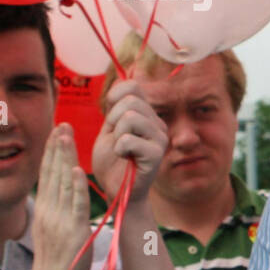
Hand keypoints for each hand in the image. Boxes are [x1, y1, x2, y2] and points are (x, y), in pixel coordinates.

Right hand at [29, 124, 92, 269]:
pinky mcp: (74, 231)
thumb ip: (57, 210)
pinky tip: (76, 170)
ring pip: (63, 184)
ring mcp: (61, 221)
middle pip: (52, 174)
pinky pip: (75, 205)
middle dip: (57, 148)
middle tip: (62, 124)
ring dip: (65, 159)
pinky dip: (75, 187)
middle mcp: (49, 212)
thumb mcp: (52, 231)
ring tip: (67, 136)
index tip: (57, 132)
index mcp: (45, 211)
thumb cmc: (58, 262)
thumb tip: (62, 191)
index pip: (47, 175)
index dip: (52, 152)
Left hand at [93, 80, 168, 204]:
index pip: (133, 86)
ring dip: (116, 135)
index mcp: (147, 116)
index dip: (115, 96)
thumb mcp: (109, 129)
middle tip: (116, 138)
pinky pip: (129, 139)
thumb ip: (115, 108)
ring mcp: (160, 138)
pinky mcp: (156, 154)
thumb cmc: (112, 162)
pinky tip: (124, 158)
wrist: (116, 189)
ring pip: (130, 117)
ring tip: (121, 149)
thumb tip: (120, 79)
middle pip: (130, 101)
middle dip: (113, 119)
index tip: (110, 117)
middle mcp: (158, 124)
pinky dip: (118, 148)